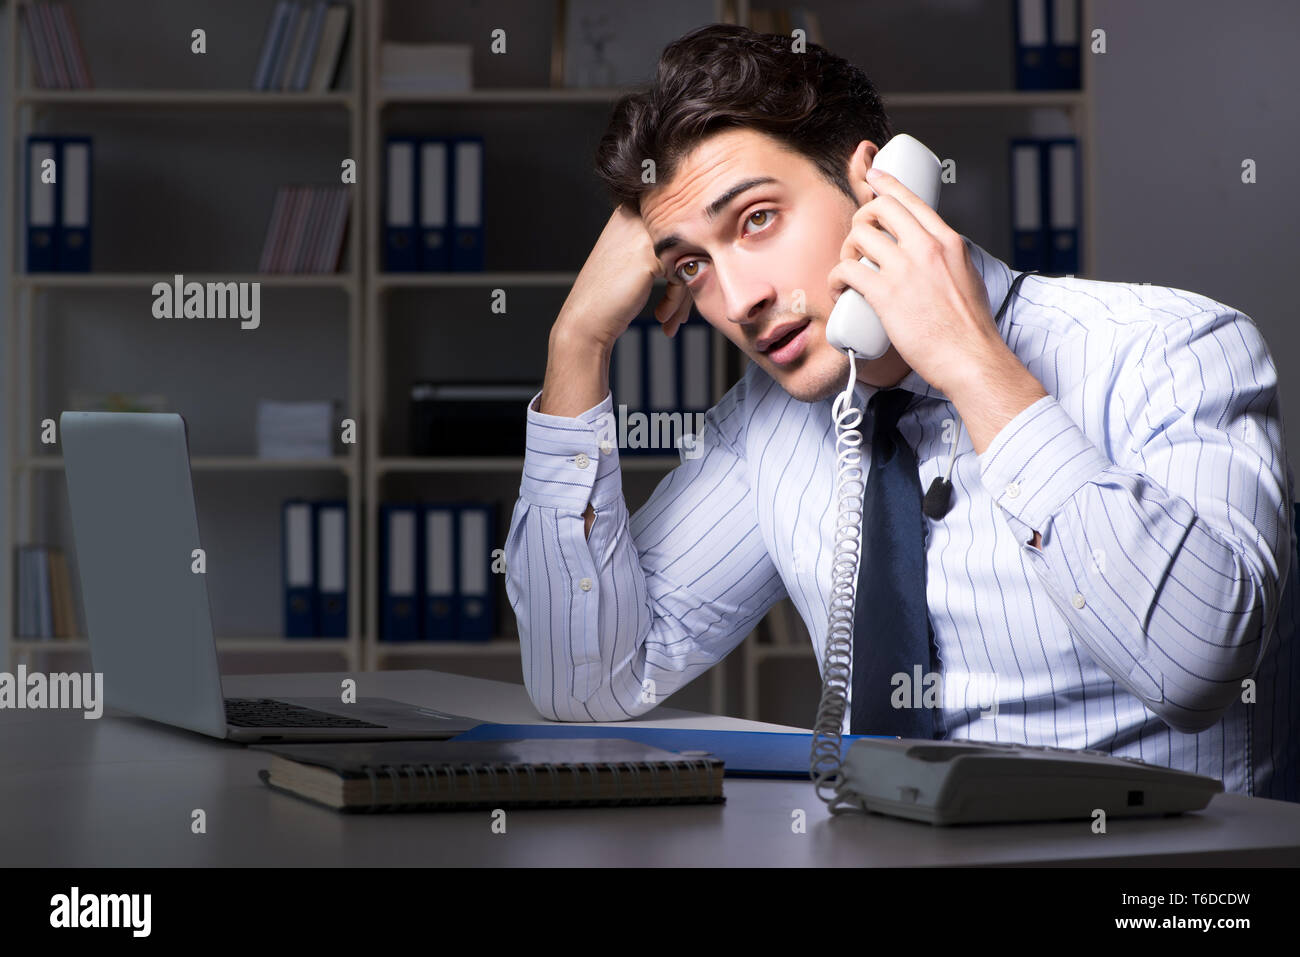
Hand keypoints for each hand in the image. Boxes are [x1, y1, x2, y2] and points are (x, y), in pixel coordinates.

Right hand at [555, 204, 692, 349]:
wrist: (586, 318)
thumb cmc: (609, 295)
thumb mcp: (633, 259)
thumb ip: (660, 244)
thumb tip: (703, 249)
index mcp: (632, 210)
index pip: (675, 233)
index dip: (681, 265)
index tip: (679, 296)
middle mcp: (638, 215)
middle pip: (684, 246)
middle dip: (686, 283)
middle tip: (679, 314)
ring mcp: (645, 233)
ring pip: (686, 261)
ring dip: (683, 296)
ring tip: (674, 320)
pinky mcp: (653, 255)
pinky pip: (683, 276)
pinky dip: (677, 301)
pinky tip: (664, 318)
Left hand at [826, 167, 1005, 394]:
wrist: (970, 357)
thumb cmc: (970, 328)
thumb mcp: (968, 276)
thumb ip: (948, 258)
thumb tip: (932, 254)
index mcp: (948, 242)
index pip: (911, 200)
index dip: (886, 184)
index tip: (873, 178)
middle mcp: (926, 248)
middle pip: (880, 209)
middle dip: (862, 219)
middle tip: (859, 242)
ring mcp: (905, 269)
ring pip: (859, 237)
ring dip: (846, 251)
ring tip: (849, 271)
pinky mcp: (886, 294)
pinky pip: (846, 271)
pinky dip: (836, 279)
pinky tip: (839, 290)